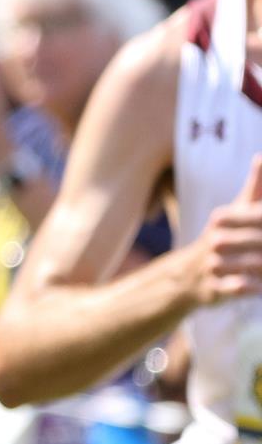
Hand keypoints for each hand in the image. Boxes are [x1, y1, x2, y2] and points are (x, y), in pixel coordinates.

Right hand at [183, 155, 261, 307]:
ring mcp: (214, 264)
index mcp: (225, 220)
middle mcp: (217, 240)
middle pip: (259, 240)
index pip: (258, 217)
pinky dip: (254, 287)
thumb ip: (255, 186)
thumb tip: (261, 156)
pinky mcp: (214, 287)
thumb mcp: (236, 211)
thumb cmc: (222, 237)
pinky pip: (237, 287)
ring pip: (250, 264)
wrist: (189, 275)